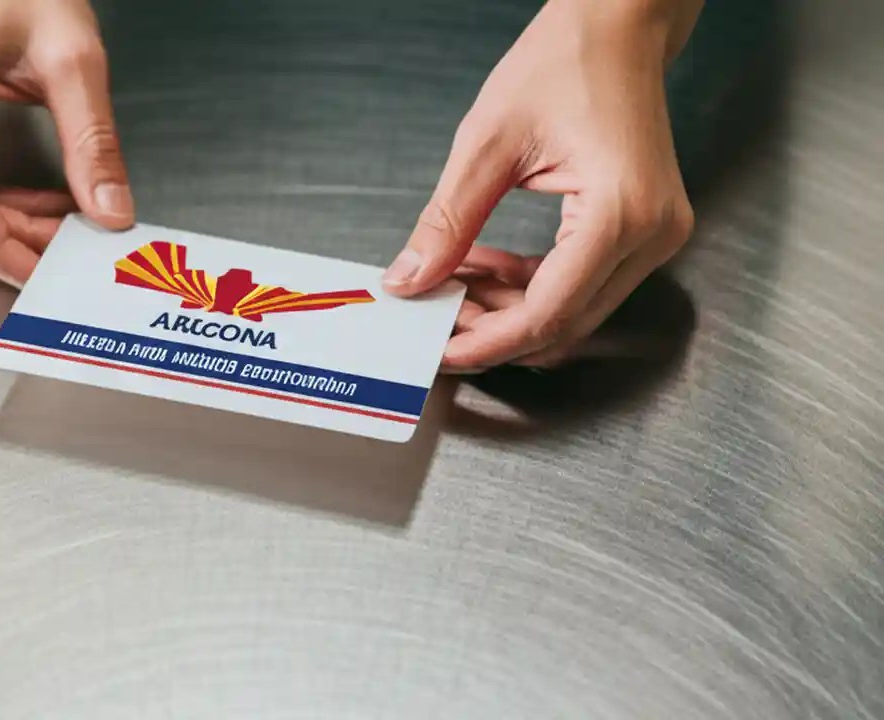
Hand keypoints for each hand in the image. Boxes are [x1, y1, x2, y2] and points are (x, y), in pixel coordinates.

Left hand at [383, 0, 701, 368]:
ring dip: (509, 310)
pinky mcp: (644, 232)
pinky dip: (530, 287)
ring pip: (573, 312)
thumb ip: (447, 222)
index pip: (548, 313)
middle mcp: (652, 235)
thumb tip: (411, 279)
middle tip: (436, 315)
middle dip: (494, 331)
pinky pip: (582, 284)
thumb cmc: (566, 63)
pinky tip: (484, 267)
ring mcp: (655, 237)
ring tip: (452, 282)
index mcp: (620, 212)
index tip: (440, 351)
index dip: (488, 342)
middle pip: (564, 324)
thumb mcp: (486, 144)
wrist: (617, 28)